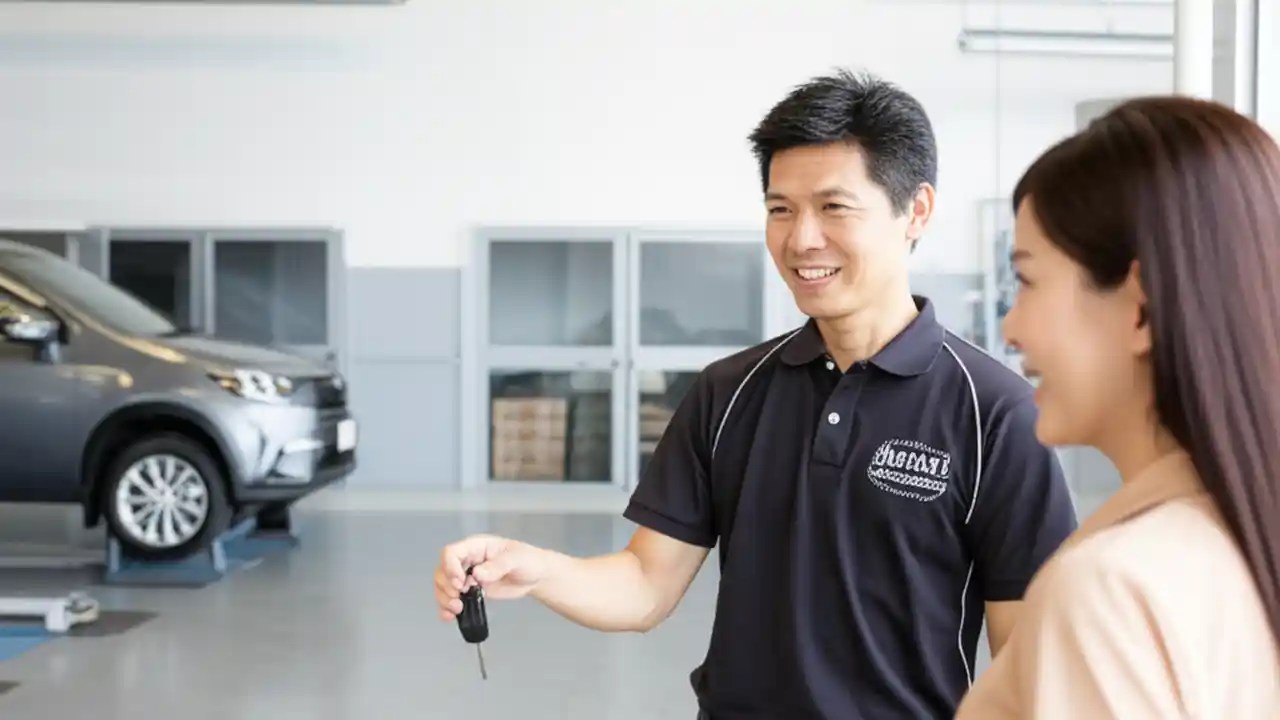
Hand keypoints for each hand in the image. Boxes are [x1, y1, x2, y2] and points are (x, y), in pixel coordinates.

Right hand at [435, 534, 549, 620]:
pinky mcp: (470, 592)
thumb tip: (477, 574)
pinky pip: (451, 599)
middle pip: (442, 570)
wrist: (536, 576)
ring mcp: (467, 577)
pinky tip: (450, 617)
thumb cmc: (528, 560)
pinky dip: (446, 608)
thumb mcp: (516, 559)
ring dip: (444, 599)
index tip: (460, 583)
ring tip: (458, 610)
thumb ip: (498, 565)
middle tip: (458, 599)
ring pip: (443, 586)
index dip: (450, 568)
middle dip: (446, 587)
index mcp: (476, 547)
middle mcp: (468, 561)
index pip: (451, 552)